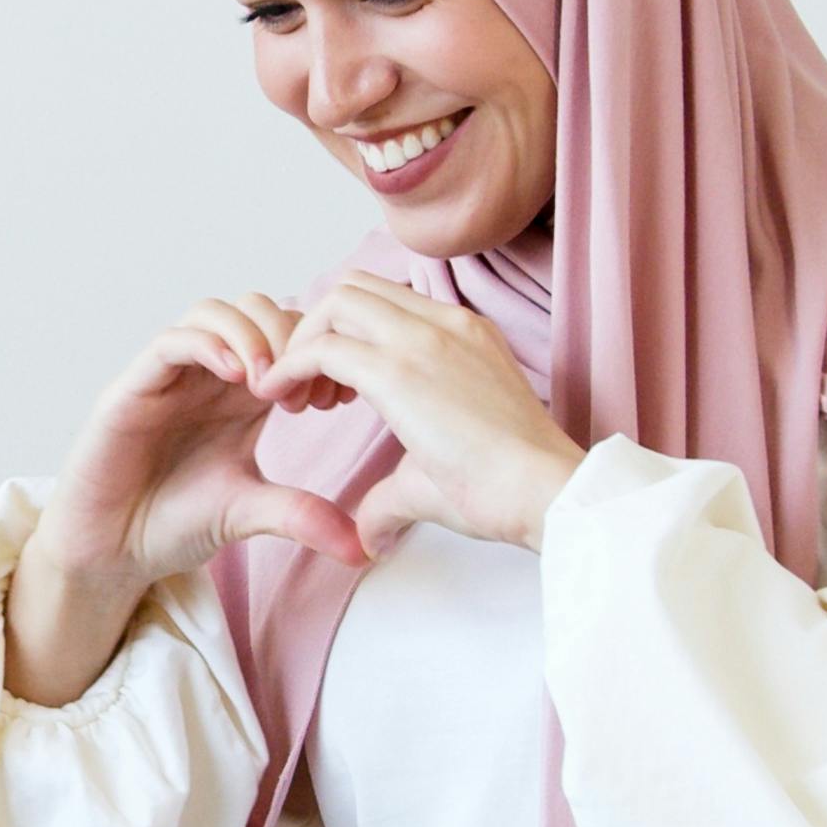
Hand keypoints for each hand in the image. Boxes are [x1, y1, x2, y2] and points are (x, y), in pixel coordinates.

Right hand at [5, 298, 367, 704]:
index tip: (338, 397)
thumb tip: (362, 548)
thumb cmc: (174, 524)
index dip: (319, 353)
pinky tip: (235, 375)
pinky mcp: (133, 387)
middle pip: (258, 310)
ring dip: (251, 333)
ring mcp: (170, 376)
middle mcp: (208, 375)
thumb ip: (303, 516)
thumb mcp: (251, 514)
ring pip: (214, 312)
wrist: (112, 552)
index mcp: (242, 395)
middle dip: (292, 337)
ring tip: (270, 382)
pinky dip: (207, 344)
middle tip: (305, 390)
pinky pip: (172, 341)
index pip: (287, 338)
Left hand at [261, 279, 581, 553]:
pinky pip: (322, 346)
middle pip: (353, 289)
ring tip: (296, 397)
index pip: (386, 302)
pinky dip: (290, 366)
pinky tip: (281, 400)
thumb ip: (393, 497)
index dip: (346, 334)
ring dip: (302, 342)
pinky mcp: (399, 370)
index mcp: (463, 334)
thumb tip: (370, 537)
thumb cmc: (506, 489)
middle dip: (317, 329)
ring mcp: (424, 339)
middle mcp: (444, 322)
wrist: (545, 491)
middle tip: (310, 389)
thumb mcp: (441, 475)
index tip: (334, 388)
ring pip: (334, 303)